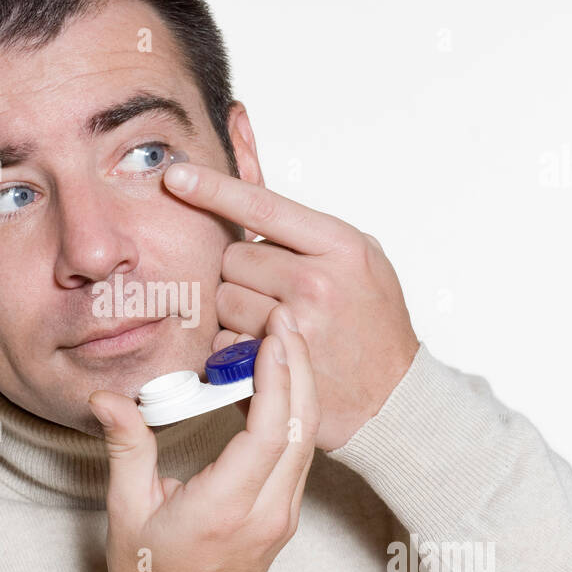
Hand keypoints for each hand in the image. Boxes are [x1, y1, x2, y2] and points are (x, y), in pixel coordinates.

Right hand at [87, 308, 317, 571]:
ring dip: (301, 387)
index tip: (273, 334)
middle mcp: (267, 513)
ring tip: (286, 341)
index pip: (268, 431)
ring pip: (308, 439)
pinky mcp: (285, 517)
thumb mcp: (128, 509)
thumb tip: (106, 397)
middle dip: (299, 366)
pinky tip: (280, 385)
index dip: (276, 377)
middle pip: (301, 427)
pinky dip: (295, 414)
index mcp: (227, 508)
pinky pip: (300, 455)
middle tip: (286, 320)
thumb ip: (127, 447)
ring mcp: (283, 517)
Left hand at [163, 160, 419, 450]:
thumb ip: (308, 230)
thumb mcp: (361, 258)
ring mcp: (292, 326)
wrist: (393, 395)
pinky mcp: (272, 365)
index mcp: (339, 247)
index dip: (213, 188)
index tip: (178, 176)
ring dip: (237, 309)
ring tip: (274, 322)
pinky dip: (235, 346)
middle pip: (233, 256)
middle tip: (277, 291)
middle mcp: (315, 283)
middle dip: (243, 271)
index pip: (261, 206)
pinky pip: (223, 341)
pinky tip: (266, 350)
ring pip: (223, 298)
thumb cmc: (375, 323)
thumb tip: (247, 195)